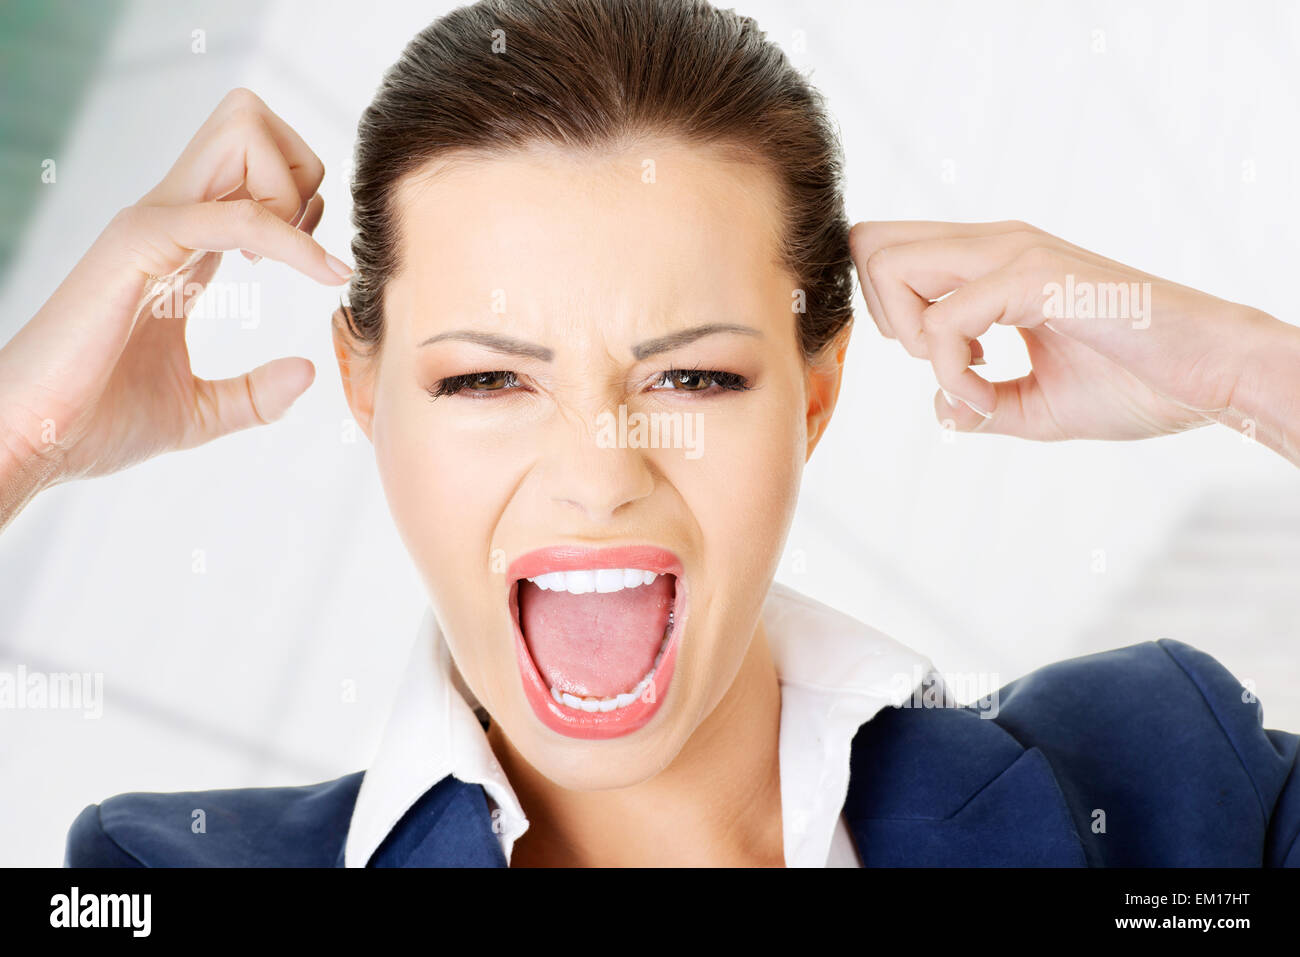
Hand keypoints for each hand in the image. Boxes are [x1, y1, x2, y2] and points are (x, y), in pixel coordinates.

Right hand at [0, 88, 349, 505]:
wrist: (33, 442)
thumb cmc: (97, 421)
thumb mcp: (199, 411)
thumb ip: (255, 394)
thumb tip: (307, 372)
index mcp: (181, 243)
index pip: (252, 165)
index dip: (302, 200)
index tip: (320, 266)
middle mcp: (168, 218)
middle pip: (247, 120)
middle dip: (301, 171)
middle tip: (308, 249)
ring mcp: (152, 224)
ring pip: (243, 132)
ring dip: (292, 189)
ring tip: (302, 260)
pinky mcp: (140, 245)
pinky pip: (237, 214)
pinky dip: (292, 239)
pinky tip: (324, 275)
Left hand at [849, 220, 1285, 441]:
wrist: (1212, 376)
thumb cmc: (1138, 381)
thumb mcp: (1036, 403)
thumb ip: (979, 402)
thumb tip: (939, 409)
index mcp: (992, 259)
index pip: (888, 249)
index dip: (885, 311)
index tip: (934, 359)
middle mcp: (994, 242)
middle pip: (870, 242)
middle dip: (879, 315)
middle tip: (935, 361)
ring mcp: (1012, 252)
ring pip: (890, 261)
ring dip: (910, 336)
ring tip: (966, 376)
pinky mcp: (1032, 277)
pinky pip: (942, 319)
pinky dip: (949, 369)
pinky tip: (985, 392)